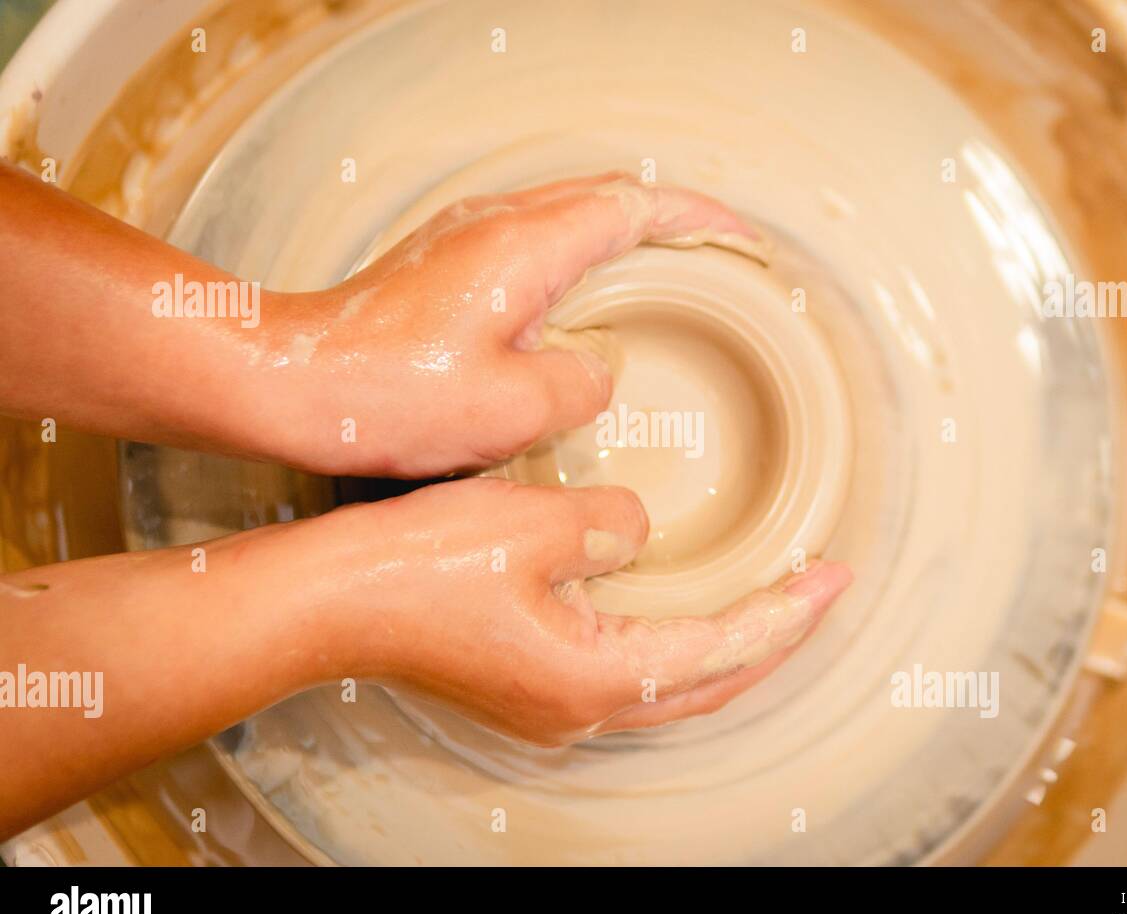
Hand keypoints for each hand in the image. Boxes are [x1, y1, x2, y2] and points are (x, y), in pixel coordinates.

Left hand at [265, 172, 762, 476]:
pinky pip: (532, 242)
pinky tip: (585, 305)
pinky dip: (578, 258)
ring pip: (568, 215)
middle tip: (717, 257)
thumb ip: (578, 385)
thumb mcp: (509, 411)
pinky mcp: (444, 264)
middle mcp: (497, 223)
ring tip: (665, 278)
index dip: (699, 219)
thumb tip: (595, 373)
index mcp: (525, 246)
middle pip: (606, 197)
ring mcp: (466, 236)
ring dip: (623, 236)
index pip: (635, 206)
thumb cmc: (384, 395)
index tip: (743, 242)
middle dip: (672, 220)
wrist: (291, 381)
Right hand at [303, 478, 851, 744]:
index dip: (786, 612)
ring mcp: (549, 704)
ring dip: (724, 646)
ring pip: (670, 684)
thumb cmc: (418, 566)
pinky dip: (670, 644)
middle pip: (708, 683)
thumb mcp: (534, 522)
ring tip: (768, 602)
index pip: (723, 648)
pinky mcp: (524, 685)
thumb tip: (636, 534)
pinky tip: (677, 610)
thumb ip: (611, 526)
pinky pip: (625, 672)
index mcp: (596, 677)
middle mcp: (580, 707)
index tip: (834, 576)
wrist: (327, 601)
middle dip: (771, 639)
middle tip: (818, 592)